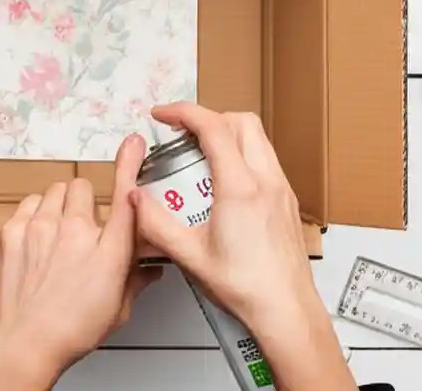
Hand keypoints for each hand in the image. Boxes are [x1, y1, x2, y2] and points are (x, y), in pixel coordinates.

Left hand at [0, 134, 162, 390]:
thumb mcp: (118, 310)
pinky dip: (35, 213)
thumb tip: (150, 270)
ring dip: (59, 205)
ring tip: (57, 232)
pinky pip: (30, 202)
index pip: (126, 195)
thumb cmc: (69, 332)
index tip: (132, 144)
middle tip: (82, 228)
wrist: (24, 343)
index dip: (130, 164)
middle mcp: (76, 232)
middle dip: (85, 202)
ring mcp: (42, 228)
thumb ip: (136, 281)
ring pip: (55, 191)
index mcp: (109, 251)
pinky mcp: (14, 230)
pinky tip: (38, 235)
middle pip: (84, 188)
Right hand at [132, 102, 355, 389]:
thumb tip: (135, 200)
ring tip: (200, 159)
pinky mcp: (287, 201)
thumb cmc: (247, 288)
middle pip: (241, 121)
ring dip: (227, 136)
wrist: (286, 310)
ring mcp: (281, 189)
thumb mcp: (189, 256)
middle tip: (182, 135)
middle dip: (208, 118)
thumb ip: (155, 224)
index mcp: (240, 188)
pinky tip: (223, 184)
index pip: (213, 127)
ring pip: (257, 138)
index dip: (183, 112)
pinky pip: (265, 160)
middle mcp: (265, 181)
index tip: (163, 115)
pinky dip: (242, 156)